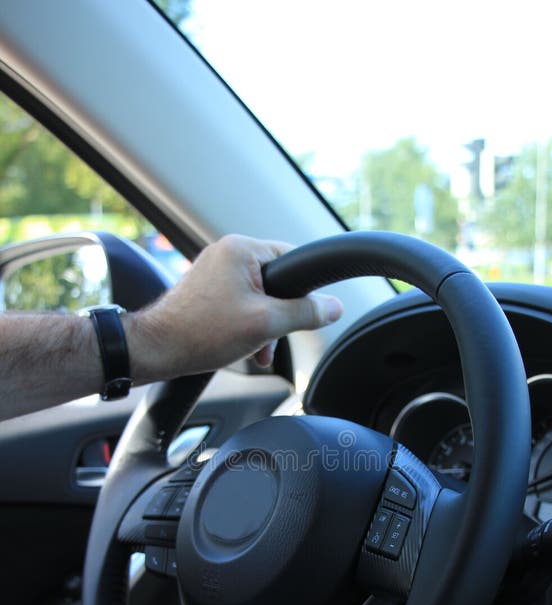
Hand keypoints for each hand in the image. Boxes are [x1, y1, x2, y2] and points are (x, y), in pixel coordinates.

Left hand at [126, 234, 343, 381]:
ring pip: (258, 295)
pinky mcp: (205, 289)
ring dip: (263, 324)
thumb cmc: (202, 333)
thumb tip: (334, 307)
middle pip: (276, 280)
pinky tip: (240, 345)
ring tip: (255, 347)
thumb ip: (305, 313)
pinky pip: (239, 302)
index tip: (301, 315)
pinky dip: (245, 324)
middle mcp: (226, 253)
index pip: (293, 259)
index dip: (304, 290)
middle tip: (271, 338)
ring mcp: (213, 270)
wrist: (157, 349)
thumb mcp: (266, 324)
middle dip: (279, 314)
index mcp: (242, 249)